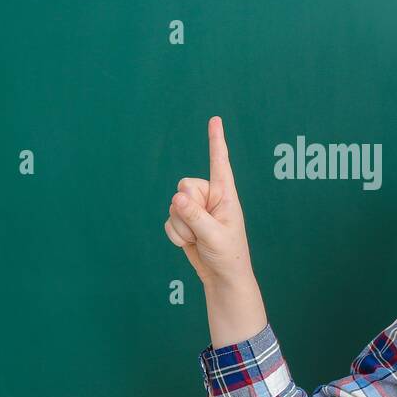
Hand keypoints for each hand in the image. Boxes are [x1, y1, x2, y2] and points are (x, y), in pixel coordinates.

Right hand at [164, 116, 256, 286]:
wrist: (221, 277)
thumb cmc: (228, 255)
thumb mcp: (214, 235)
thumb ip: (195, 216)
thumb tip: (176, 197)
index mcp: (226, 194)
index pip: (220, 162)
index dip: (216, 140)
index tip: (215, 119)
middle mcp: (210, 197)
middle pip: (185, 186)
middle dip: (188, 209)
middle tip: (203, 228)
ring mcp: (196, 209)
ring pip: (173, 206)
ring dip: (183, 227)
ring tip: (200, 239)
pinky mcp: (185, 221)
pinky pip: (168, 221)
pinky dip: (176, 235)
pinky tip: (190, 243)